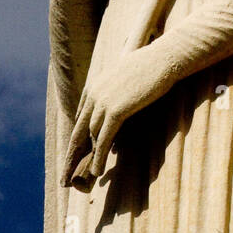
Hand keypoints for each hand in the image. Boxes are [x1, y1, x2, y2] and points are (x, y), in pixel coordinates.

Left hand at [62, 43, 173, 186]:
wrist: (163, 58)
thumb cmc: (151, 65)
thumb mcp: (126, 76)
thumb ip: (117, 90)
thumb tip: (120, 103)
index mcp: (94, 85)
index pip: (81, 116)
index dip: (79, 136)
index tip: (77, 151)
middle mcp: (94, 94)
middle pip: (79, 130)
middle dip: (73, 153)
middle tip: (69, 171)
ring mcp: (103, 102)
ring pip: (91, 137)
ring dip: (90, 158)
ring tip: (90, 174)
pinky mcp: (116, 111)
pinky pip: (103, 140)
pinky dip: (99, 158)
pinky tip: (98, 171)